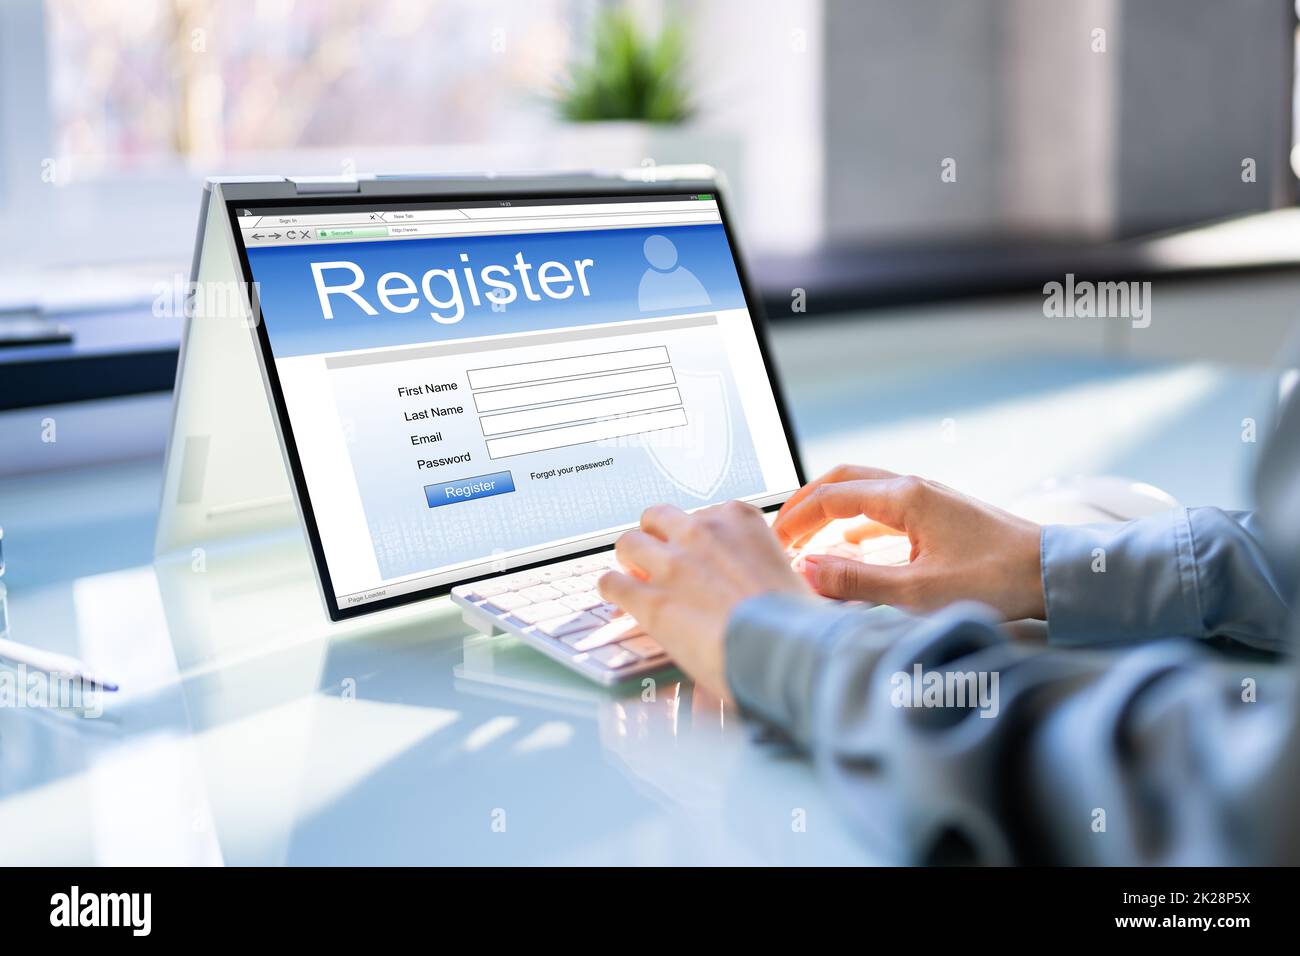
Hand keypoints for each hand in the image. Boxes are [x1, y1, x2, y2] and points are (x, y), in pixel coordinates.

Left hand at [597, 500, 812, 702]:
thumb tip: (759, 587)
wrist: (785, 650)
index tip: (697, 551)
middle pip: (658, 517)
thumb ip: (763, 567)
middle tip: (658, 558)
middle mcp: (702, 532)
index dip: (697, 535)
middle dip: (655, 536)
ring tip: (633, 574)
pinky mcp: (651, 600)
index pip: (706, 513)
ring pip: (629, 542)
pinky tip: (618, 598)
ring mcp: (673, 564)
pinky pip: (613, 582)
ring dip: (631, 559)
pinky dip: (613, 590)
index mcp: (740, 520)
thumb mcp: (789, 575)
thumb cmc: (798, 622)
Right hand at [773, 465, 1044, 619]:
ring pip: (863, 492)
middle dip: (806, 505)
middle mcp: (912, 488)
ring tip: (810, 541)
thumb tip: (806, 571)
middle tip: (783, 534)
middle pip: (842, 480)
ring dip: (831, 511)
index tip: (773, 545)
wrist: (1053, 573)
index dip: (794, 520)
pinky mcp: (940, 514)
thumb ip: (856, 581)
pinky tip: (853, 546)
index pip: (829, 497)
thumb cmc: (993, 580)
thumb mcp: (916, 591)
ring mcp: (928, 498)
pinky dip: (857, 522)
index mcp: (903, 497)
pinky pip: (884, 508)